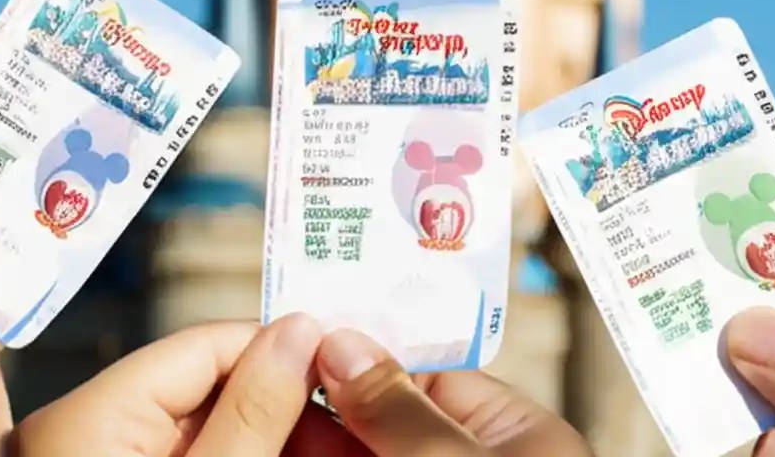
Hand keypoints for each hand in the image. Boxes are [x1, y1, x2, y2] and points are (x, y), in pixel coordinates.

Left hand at [10, 314, 322, 456]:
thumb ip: (253, 412)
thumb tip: (302, 329)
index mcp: (89, 413)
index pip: (207, 343)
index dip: (286, 351)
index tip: (350, 370)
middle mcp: (83, 427)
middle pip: (210, 387)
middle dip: (284, 400)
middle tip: (349, 426)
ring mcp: (94, 456)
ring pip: (205, 424)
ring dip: (270, 432)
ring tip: (334, 446)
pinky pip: (188, 453)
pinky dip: (238, 452)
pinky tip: (286, 454)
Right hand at [283, 329, 591, 456]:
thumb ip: (403, 411)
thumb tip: (343, 344)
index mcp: (517, 435)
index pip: (430, 372)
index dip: (364, 348)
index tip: (302, 329)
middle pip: (387, 416)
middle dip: (324, 392)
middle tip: (257, 365)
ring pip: (363, 452)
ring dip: (311, 430)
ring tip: (257, 405)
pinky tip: (279, 447)